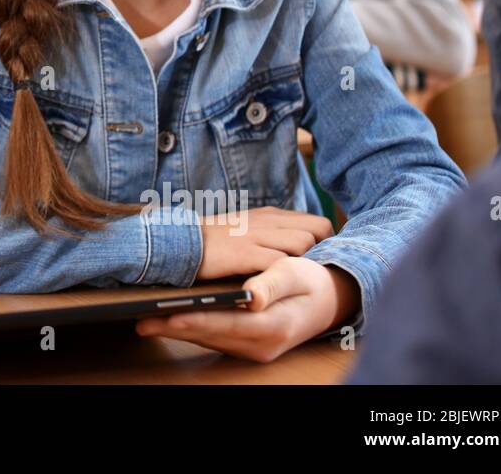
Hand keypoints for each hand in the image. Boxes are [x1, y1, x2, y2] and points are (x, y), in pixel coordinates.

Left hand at [136, 256, 361, 361]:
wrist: (330, 299)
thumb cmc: (312, 282)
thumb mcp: (297, 275)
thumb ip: (274, 285)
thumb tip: (252, 297)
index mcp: (273, 326)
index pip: (226, 325)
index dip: (196, 319)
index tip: (168, 316)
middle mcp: (261, 344)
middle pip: (211, 336)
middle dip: (175, 328)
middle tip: (142, 321)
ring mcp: (253, 348)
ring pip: (209, 339)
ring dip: (178, 331)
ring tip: (146, 320)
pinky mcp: (245, 343)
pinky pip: (213, 337)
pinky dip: (191, 329)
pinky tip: (169, 319)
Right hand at [197, 206, 332, 279]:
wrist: (177, 242)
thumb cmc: (211, 242)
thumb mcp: (245, 229)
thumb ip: (269, 232)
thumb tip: (297, 245)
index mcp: (269, 215)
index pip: (317, 223)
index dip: (323, 244)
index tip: (318, 262)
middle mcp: (266, 220)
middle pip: (317, 230)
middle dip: (320, 253)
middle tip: (311, 274)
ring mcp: (256, 235)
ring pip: (302, 243)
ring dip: (304, 262)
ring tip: (296, 280)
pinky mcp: (244, 253)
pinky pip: (280, 262)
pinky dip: (283, 275)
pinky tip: (277, 285)